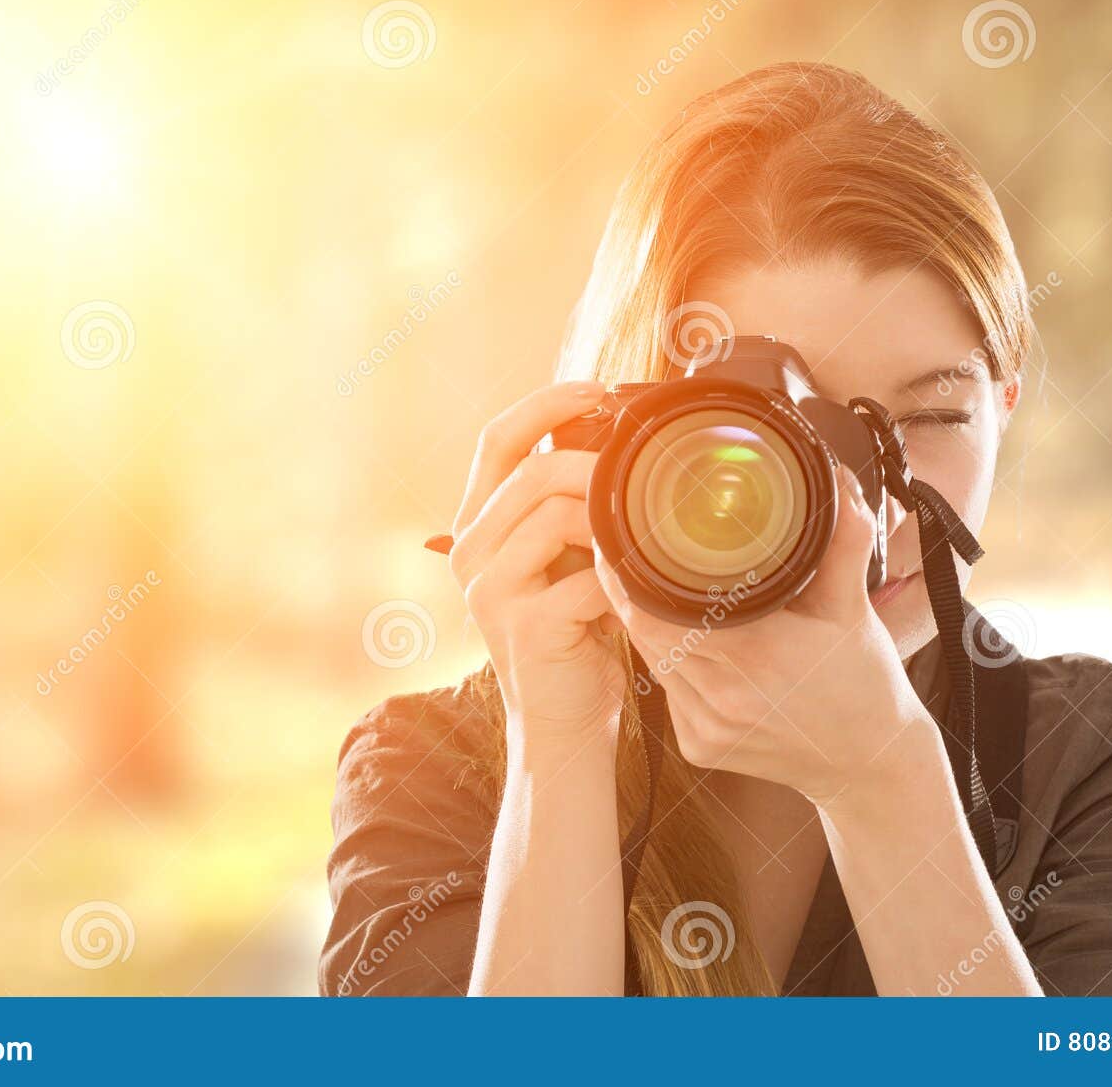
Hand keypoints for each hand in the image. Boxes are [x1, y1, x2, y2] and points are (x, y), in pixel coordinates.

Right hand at [448, 381, 626, 749]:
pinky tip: (639, 596)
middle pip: (533, 473)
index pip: (497, 439)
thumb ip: (569, 505)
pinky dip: (625, 581)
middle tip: (642, 480)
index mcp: (476, 525)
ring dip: (613, 525)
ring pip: (557, 517)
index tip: (599, 389)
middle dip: (597, 467)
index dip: (545, 403)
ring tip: (641, 546)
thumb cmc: (574, 632)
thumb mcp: (562, 557)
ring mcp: (490, 592)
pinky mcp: (525, 628)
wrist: (564, 722)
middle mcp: (470, 552)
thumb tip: (617, 438)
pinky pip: (588, 578)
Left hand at [595, 466, 936, 803]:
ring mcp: (705, 729)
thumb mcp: (854, 609)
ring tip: (650, 588)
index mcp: (757, 657)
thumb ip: (841, 542)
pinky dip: (671, 662)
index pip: (659, 611)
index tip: (621, 538)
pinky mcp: (698, 748)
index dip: (630, 575)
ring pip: (652, 661)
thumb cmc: (864, 684)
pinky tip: (688, 643)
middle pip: (646, 632)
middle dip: (634, 592)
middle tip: (626, 551)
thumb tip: (835, 480)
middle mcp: (723, 698)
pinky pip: (668, 691)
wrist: (869, 766)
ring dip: (649, 625)